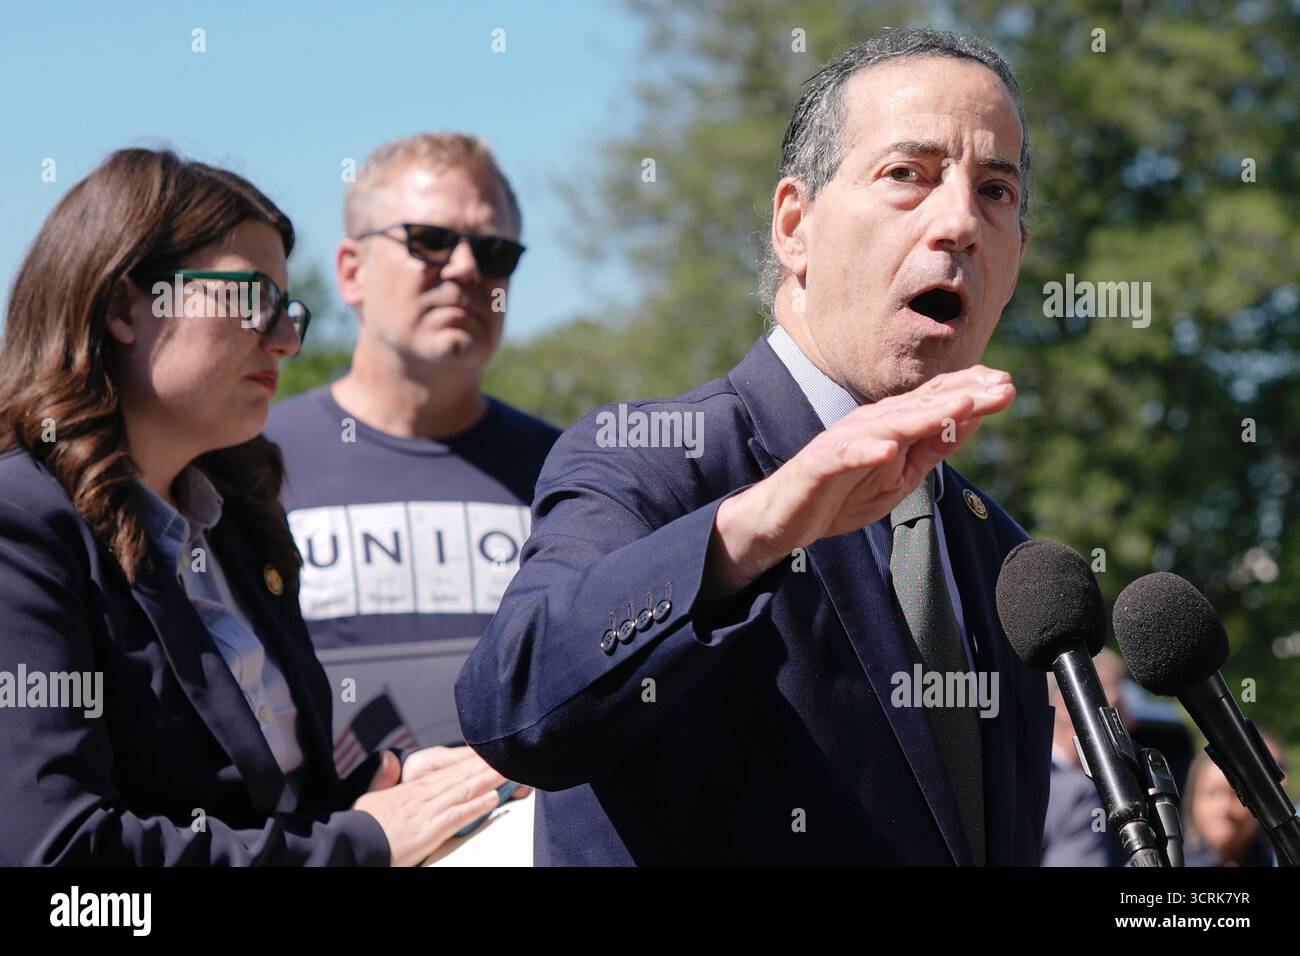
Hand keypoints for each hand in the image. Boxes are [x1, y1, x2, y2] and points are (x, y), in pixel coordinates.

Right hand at [351, 748, 519, 865]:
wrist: (351, 842)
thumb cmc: (361, 825)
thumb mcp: (370, 797)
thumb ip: (383, 779)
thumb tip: (387, 759)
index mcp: (413, 788)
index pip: (449, 770)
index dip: (472, 761)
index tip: (489, 753)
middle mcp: (424, 795)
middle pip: (462, 775)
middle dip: (487, 765)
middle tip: (510, 754)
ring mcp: (428, 811)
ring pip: (464, 789)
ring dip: (489, 780)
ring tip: (509, 770)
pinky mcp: (429, 830)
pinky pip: (457, 815)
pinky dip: (476, 806)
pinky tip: (492, 799)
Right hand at [707, 365, 1014, 594]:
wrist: (786, 518)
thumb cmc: (843, 492)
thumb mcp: (900, 476)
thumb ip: (932, 447)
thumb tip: (973, 419)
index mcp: (890, 424)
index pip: (935, 402)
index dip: (971, 391)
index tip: (1009, 385)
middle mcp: (869, 424)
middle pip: (920, 406)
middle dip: (964, 396)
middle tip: (1004, 387)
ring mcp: (843, 442)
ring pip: (889, 425)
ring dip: (926, 415)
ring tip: (962, 407)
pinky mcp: (819, 466)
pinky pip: (844, 456)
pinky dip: (865, 452)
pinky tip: (888, 449)